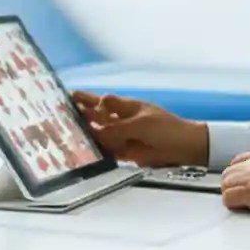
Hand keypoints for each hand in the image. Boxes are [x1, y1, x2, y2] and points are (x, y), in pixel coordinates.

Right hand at [72, 90, 208, 166]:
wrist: (186, 148)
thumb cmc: (168, 129)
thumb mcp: (141, 125)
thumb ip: (118, 129)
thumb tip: (97, 132)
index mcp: (128, 107)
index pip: (103, 101)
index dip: (88, 100)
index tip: (70, 97)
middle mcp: (123, 120)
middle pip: (98, 116)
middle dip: (82, 113)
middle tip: (63, 110)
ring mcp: (125, 136)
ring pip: (101, 134)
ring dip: (88, 134)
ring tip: (69, 132)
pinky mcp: (128, 152)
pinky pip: (109, 150)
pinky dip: (99, 150)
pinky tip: (87, 150)